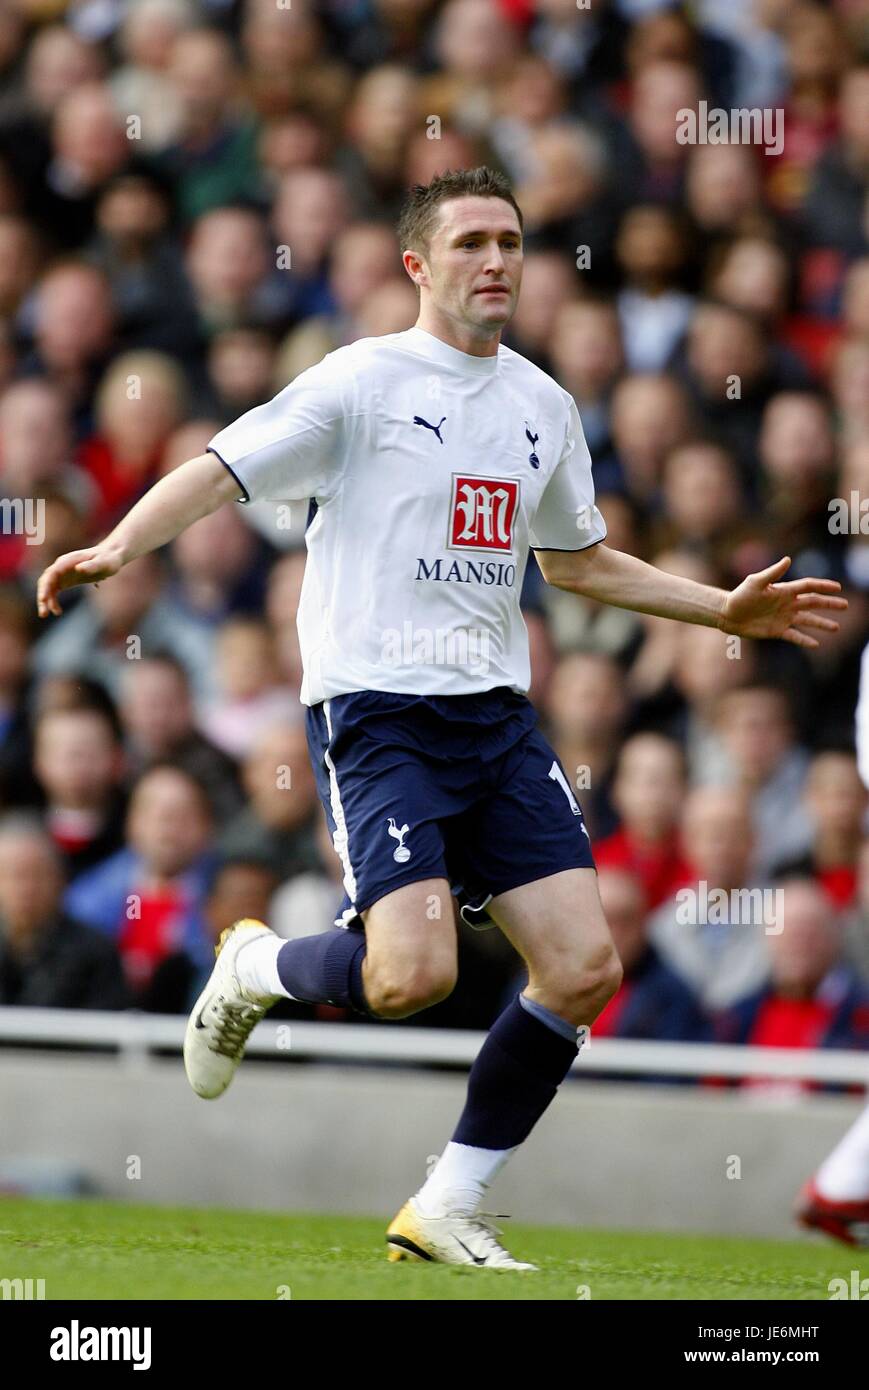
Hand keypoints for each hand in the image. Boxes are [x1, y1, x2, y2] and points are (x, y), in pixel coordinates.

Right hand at [36, 545, 123, 618]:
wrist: (110, 557)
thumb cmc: (108, 559)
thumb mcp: (102, 563)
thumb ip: (91, 566)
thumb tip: (78, 569)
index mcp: (68, 561)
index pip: (52, 573)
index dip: (45, 586)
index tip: (43, 599)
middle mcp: (61, 566)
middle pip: (46, 581)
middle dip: (43, 597)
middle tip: (43, 613)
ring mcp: (62, 574)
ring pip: (48, 588)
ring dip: (46, 601)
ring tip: (48, 614)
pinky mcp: (66, 580)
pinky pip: (54, 592)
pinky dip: (53, 601)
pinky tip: (57, 611)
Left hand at [720, 556, 847, 648]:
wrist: (727, 614)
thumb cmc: (740, 596)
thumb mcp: (755, 582)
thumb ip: (772, 573)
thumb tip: (788, 559)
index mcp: (784, 591)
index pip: (808, 587)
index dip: (823, 586)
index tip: (838, 587)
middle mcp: (787, 604)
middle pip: (813, 603)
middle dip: (829, 604)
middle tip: (845, 605)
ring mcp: (783, 618)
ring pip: (807, 621)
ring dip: (822, 623)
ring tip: (836, 628)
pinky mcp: (777, 631)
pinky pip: (794, 636)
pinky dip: (805, 640)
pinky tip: (816, 644)